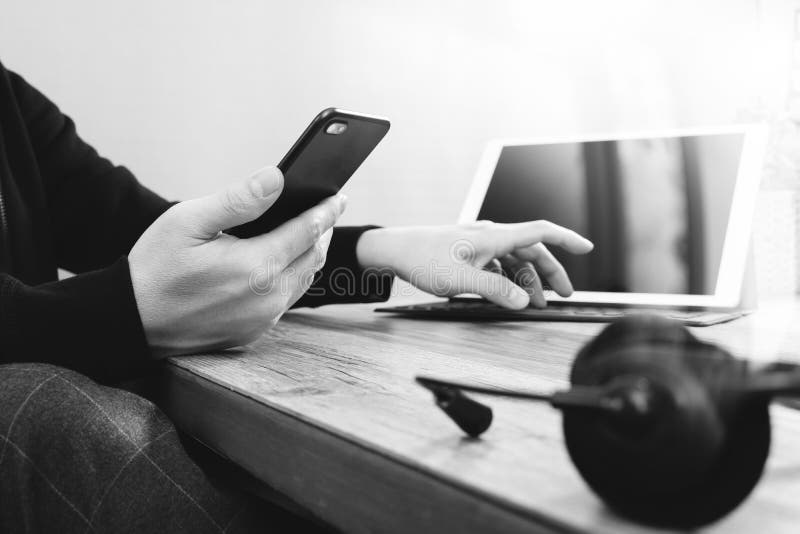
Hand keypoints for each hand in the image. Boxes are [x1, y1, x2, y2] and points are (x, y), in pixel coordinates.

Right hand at [129, 166, 346, 357]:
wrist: (130, 321)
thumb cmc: (155, 267)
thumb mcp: (188, 221)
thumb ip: (238, 199)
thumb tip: (276, 179)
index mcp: (256, 266)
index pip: (308, 231)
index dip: (326, 210)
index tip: (339, 196)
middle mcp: (268, 296)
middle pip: (314, 257)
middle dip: (323, 231)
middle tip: (327, 211)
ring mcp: (263, 318)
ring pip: (303, 280)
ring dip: (311, 255)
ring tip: (310, 232)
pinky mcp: (254, 332)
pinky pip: (286, 300)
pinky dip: (292, 277)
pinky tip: (283, 262)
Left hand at [356, 221, 592, 308]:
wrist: (394, 249)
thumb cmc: (422, 258)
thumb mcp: (460, 280)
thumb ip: (494, 290)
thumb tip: (523, 300)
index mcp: (493, 236)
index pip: (540, 232)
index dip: (567, 239)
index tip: (587, 247)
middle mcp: (490, 236)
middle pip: (531, 250)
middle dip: (550, 272)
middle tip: (564, 295)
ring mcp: (479, 244)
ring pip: (514, 260)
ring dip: (527, 280)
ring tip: (536, 303)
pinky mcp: (468, 253)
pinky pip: (497, 265)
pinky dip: (507, 280)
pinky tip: (508, 295)